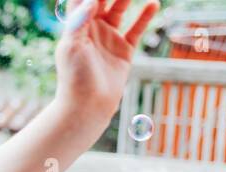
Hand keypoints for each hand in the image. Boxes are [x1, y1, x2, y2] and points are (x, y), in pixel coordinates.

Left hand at [55, 0, 158, 120]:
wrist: (88, 106)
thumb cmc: (74, 78)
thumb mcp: (72, 47)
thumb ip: (79, 21)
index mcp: (77, 26)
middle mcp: (92, 29)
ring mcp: (109, 38)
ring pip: (120, 9)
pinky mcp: (124, 50)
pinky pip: (137, 28)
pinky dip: (145, 16)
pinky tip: (153, 3)